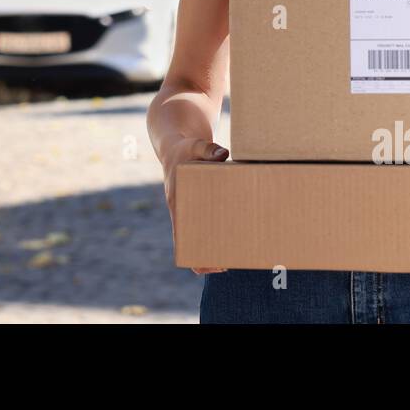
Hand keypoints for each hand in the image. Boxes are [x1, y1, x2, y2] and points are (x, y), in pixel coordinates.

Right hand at [162, 136, 229, 274]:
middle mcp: (179, 210)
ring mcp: (186, 208)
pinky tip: (232, 228)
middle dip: (208, 256)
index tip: (213, 264)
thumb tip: (222, 154)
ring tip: (235, 249)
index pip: (180, 238)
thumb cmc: (184, 147)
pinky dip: (214, 230)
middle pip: (190, 243)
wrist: (173, 144)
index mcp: (175, 202)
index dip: (194, 255)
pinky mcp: (194, 204)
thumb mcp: (194, 145)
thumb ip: (208, 149)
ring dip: (212, 245)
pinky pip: (202, 223)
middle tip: (229, 263)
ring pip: (197, 236)